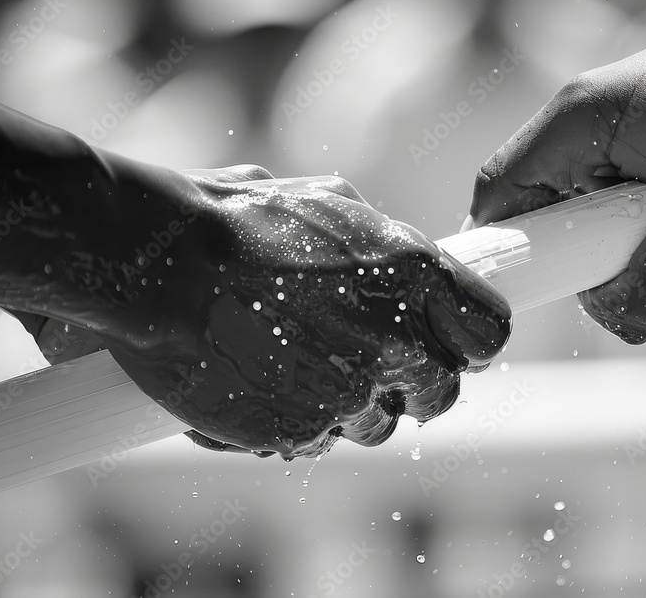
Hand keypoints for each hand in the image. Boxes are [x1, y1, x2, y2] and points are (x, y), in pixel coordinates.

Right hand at [8, 165, 510, 457]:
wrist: (157, 264)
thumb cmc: (233, 218)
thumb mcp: (327, 203)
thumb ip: (380, 243)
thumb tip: (396, 259)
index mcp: (412, 273)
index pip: (487, 331)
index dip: (471, 341)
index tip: (455, 344)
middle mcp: (392, 340)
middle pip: (442, 391)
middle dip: (418, 384)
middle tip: (383, 366)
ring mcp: (346, 394)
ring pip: (380, 426)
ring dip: (356, 406)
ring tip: (307, 369)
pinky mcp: (296, 432)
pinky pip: (319, 442)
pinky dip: (300, 422)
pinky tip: (265, 386)